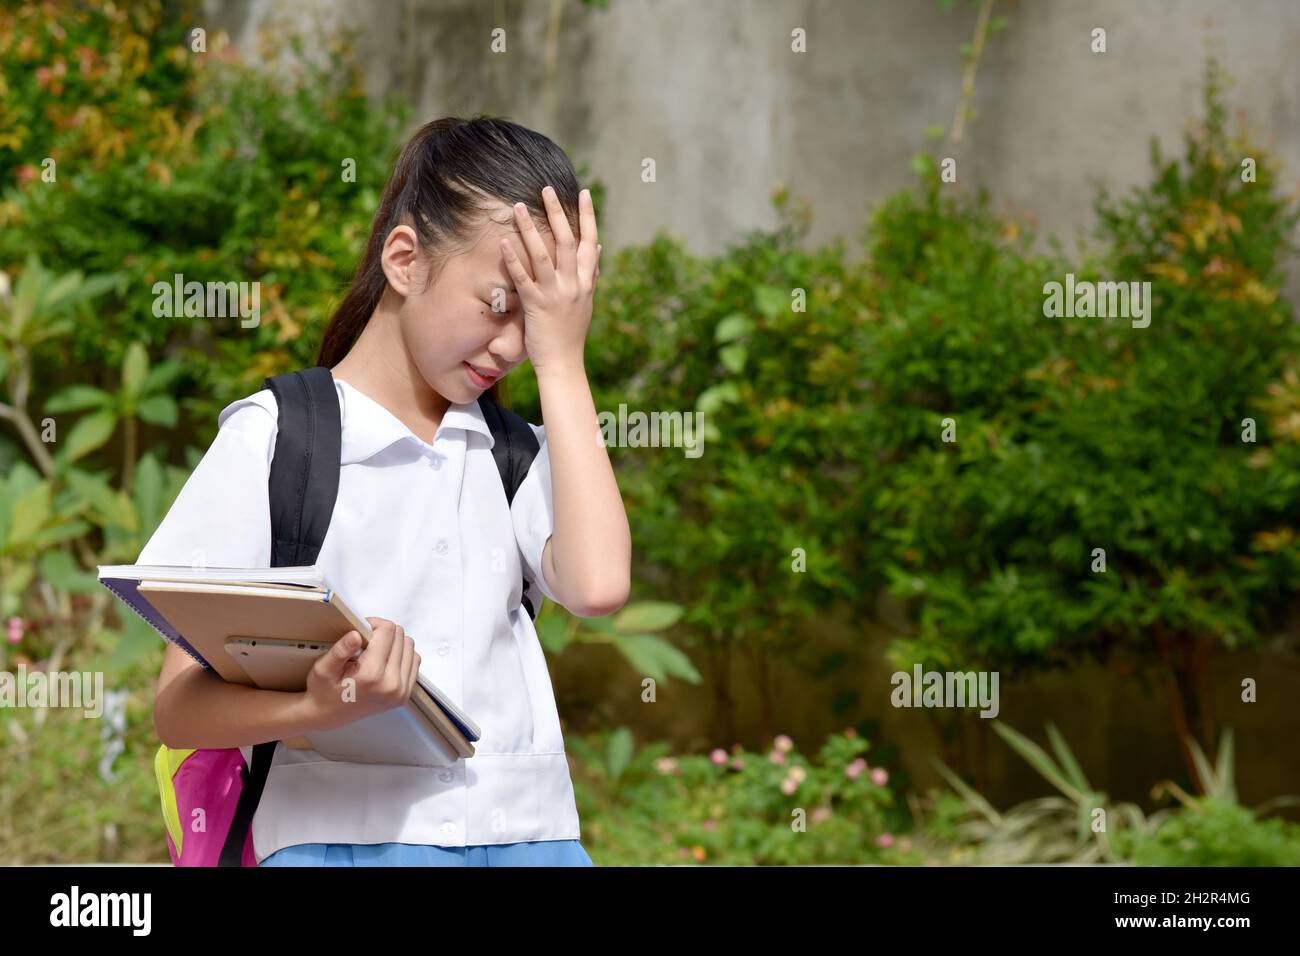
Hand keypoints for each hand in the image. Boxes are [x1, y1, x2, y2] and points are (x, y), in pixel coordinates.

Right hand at [303, 616, 419, 731]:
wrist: (327, 716)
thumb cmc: (323, 689)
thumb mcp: (324, 668)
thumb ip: (341, 650)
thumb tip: (356, 634)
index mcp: (372, 675)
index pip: (388, 631)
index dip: (375, 623)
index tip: (362, 629)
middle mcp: (392, 685)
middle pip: (400, 636)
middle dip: (383, 633)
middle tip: (366, 641)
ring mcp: (401, 691)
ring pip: (409, 646)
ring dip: (394, 643)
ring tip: (374, 651)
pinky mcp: (405, 695)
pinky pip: (414, 661)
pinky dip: (401, 655)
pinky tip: (384, 661)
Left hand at [499, 185, 600, 373]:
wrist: (565, 363)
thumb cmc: (572, 333)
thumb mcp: (586, 300)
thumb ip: (590, 273)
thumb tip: (597, 248)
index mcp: (585, 281)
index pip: (589, 242)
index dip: (587, 217)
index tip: (584, 193)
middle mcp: (573, 284)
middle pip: (565, 241)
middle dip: (557, 213)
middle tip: (546, 189)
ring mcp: (555, 294)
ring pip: (542, 254)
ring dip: (529, 228)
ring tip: (518, 207)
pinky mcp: (536, 305)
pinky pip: (523, 278)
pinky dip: (513, 259)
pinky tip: (503, 242)